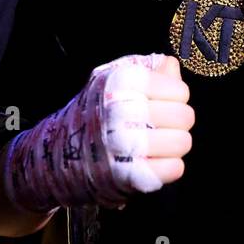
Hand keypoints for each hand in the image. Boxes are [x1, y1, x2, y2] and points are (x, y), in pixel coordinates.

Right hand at [4, 53, 193, 213]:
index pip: (180, 91)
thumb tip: (172, 66)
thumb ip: (147, 68)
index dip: (175, 98)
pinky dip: (168, 167)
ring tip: (157, 144)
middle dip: (177, 122)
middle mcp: (121, 110)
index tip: (161, 102)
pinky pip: (174, 169)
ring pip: (183, 143)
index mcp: (121, 81)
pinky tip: (154, 161)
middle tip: (161, 126)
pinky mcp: (128, 176)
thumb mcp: (112, 76)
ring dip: (174, 145)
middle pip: (185, 117)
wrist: (58, 153)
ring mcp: (124, 145)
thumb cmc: (95, 111)